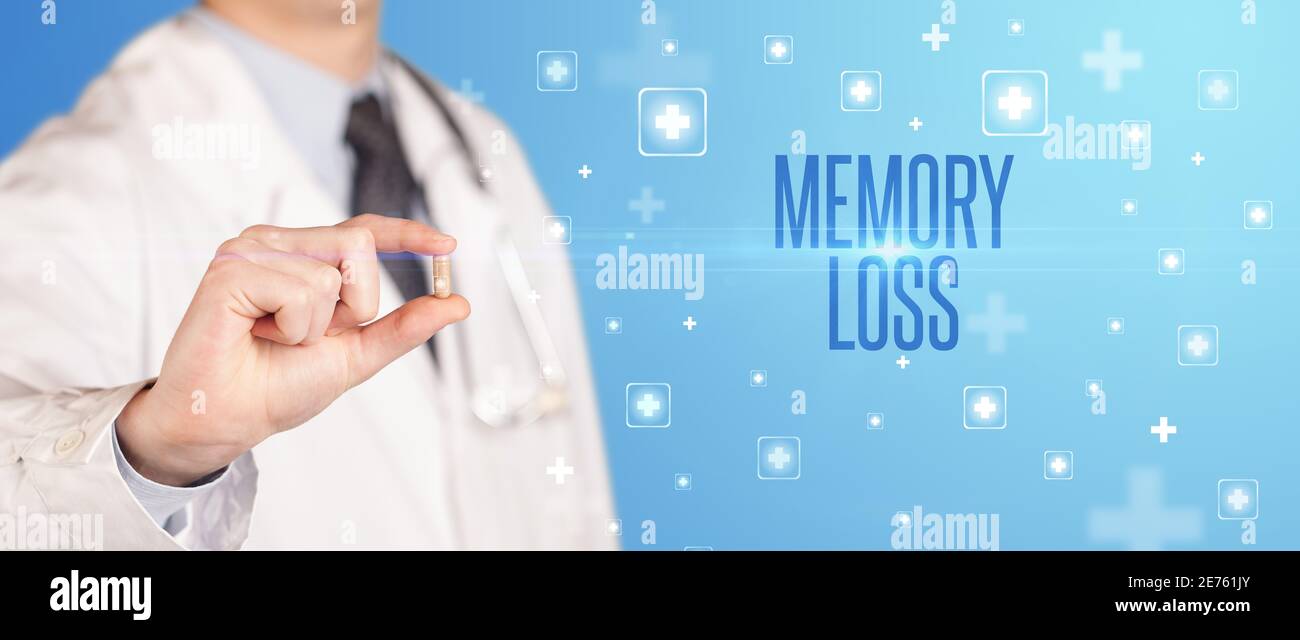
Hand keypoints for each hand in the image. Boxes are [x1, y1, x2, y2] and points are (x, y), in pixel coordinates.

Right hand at [116, 215, 468, 485]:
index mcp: (306, 256)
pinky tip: (258, 334)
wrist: (227, 420)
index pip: (365, 230)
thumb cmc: (277, 386)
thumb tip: (457, 304)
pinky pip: (301, 292)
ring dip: (318, 324)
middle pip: (359, 245)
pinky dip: (292, 328)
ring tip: (277, 337)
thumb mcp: (357, 354)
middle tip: (307, 334)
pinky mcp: (232, 268)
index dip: (408, 233)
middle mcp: (279, 243)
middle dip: (353, 306)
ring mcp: (252, 250)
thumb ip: (404, 327)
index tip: (448, 245)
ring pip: (333, 273)